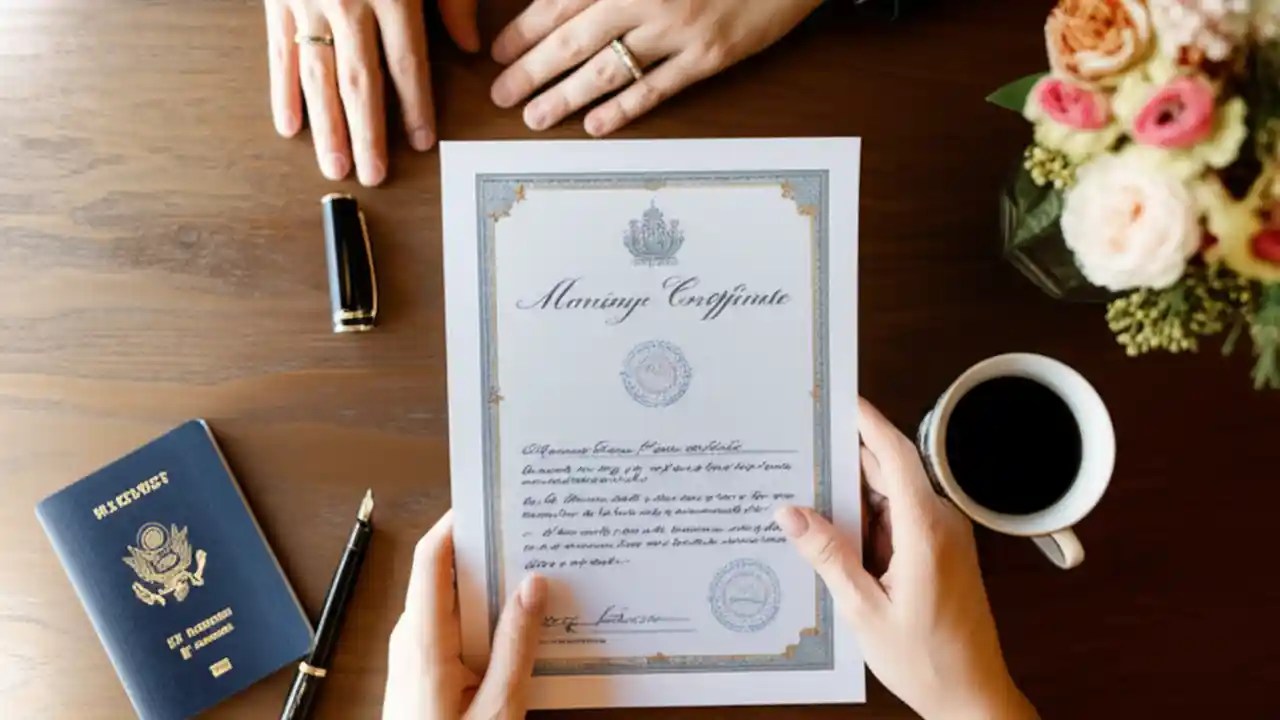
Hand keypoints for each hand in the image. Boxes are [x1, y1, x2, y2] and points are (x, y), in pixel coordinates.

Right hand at [264, 0, 479, 185]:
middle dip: (367, 134)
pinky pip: (277, 52)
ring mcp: (306, 1)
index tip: (422, 143)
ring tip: (334, 165)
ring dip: (326, 126)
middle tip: (373, 175)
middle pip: (360, 81)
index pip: (407, 62)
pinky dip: (282, 92)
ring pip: (317, 75)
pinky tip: (290, 127)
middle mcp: (347, 0)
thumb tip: (471, 46)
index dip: (416, 107)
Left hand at [382, 511, 546, 719]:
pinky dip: (483, 618)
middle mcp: (410, 637)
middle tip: (533, 539)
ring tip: (537, 579)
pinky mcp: (421, 668)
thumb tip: (532, 585)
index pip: (431, 558)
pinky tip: (518, 626)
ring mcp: (413, 653)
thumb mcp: (497, 708)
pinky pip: (452, 627)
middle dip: (489, 554)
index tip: (492, 502)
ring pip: (453, 602)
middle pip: (447, 574)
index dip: (457, 522)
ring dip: (491, 590)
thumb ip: (515, 647)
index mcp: (423, 640)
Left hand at [489, 0, 823, 135]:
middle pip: (574, 39)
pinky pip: (656, 89)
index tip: (499, 51)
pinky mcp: (711, 57)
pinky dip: (623, 109)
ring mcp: (680, 30)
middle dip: (531, 70)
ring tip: (535, 117)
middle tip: (501, 94)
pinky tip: (594, 125)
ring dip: (565, 96)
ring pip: (608, 69)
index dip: (526, 28)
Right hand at [776, 399, 1037, 719]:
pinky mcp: (939, 553)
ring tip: (804, 489)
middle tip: (802, 441)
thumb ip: (828, 556)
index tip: (839, 397)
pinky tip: (832, 533)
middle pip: (889, 471)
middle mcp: (939, 524)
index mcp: (925, 530)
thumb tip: (792, 514)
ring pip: (891, 497)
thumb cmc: (927, 660)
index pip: (894, 455)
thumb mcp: (863, 609)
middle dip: (846, 454)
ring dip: (852, 494)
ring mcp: (942, 538)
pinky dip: (866, 520)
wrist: (972, 697)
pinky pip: (898, 520)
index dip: (867, 421)